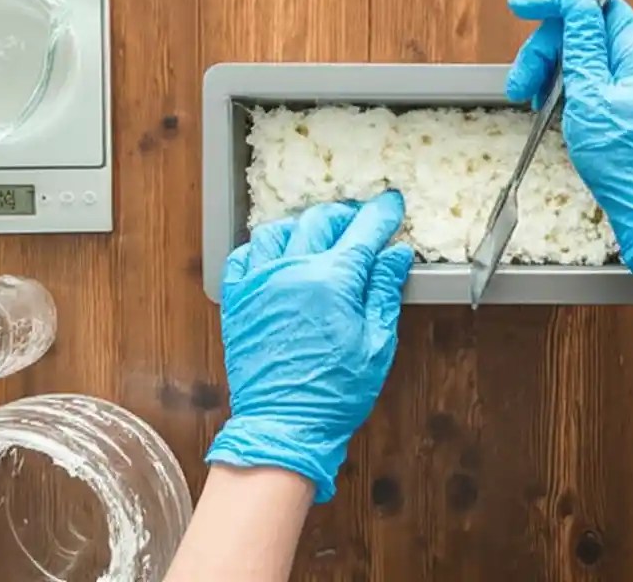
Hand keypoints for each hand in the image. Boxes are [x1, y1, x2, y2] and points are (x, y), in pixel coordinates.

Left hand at [207, 191, 414, 503]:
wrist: (284, 427)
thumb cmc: (334, 393)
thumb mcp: (376, 343)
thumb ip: (383, 291)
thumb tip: (394, 255)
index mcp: (331, 279)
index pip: (363, 230)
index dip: (382, 214)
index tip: (391, 205)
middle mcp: (291, 271)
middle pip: (320, 220)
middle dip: (345, 215)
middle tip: (360, 224)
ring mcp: (259, 283)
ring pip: (278, 230)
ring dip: (303, 227)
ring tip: (318, 237)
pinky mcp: (237, 301)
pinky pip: (243, 256)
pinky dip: (262, 249)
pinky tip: (277, 258)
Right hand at [504, 0, 632, 272]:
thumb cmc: (626, 161)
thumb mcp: (592, 98)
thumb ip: (582, 48)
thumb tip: (576, 8)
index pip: (595, 5)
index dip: (554, 2)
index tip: (520, 5)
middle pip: (585, 31)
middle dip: (546, 50)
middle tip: (520, 81)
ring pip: (584, 56)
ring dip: (551, 71)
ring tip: (531, 100)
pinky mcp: (631, 103)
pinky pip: (593, 80)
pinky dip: (567, 89)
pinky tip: (550, 109)